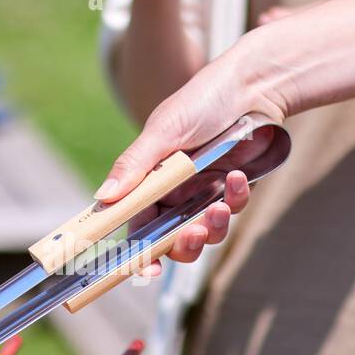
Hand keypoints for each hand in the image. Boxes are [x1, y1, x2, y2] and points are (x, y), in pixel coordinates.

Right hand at [94, 51, 286, 264]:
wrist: (251, 84)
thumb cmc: (201, 100)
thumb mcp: (163, 131)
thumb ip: (134, 166)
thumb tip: (104, 198)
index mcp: (146, 181)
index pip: (135, 225)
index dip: (138, 252)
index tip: (146, 269)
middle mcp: (172, 193)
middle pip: (170, 240)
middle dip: (181, 246)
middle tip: (193, 235)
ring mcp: (203, 194)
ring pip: (204, 234)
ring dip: (212, 229)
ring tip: (219, 209)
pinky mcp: (232, 191)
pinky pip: (232, 211)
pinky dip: (236, 200)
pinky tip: (238, 177)